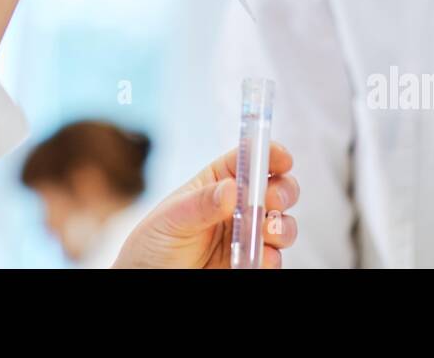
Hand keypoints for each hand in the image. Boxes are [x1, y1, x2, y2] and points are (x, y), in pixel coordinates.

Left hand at [112, 142, 297, 267]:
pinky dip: (272, 256)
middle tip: (273, 201)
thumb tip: (232, 188)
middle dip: (283, 191)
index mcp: (217, 181)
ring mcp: (246, 234)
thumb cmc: (153, 243)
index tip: (283, 158)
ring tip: (267, 232)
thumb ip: (202, 203)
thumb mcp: (171, 218)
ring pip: (281, 223)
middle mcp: (238, 205)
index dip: (269, 152)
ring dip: (282, 226)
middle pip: (276, 188)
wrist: (149, 281)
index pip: (249, 158)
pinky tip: (260, 258)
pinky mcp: (250, 261)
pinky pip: (272, 257)